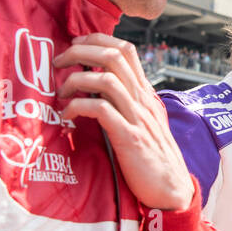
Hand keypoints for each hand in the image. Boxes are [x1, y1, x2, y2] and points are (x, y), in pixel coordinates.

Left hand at [54, 33, 193, 211]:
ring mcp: (138, 117)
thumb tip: (99, 90)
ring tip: (61, 92)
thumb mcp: (144, 123)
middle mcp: (143, 100)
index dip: (98, 40)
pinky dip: (78, 106)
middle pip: (114, 56)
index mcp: (146, 94)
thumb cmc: (153, 159)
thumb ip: (127, 104)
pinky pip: (100, 109)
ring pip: (106, 79)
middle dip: (81, 51)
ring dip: (76, 79)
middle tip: (59, 61)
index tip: (75, 45)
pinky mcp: (129, 137)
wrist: (172, 190)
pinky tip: (68, 115)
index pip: (126, 50)